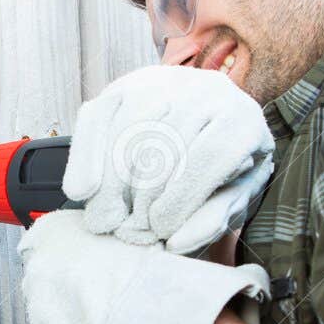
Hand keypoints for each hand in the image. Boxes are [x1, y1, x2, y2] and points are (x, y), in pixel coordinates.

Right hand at [61, 64, 273, 255]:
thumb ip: (213, 219)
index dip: (181, 198)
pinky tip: (82, 191)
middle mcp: (206, 89)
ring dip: (111, 182)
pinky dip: (85, 157)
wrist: (209, 123)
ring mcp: (164, 81)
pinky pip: (98, 118)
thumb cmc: (225, 169)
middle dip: (140, 195)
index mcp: (241, 119)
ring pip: (128, 129)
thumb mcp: (232, 198)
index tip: (160, 230)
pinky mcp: (126, 84)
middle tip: (126, 232)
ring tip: (106, 218)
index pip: (208, 155)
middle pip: (164, 143)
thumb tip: (178, 243)